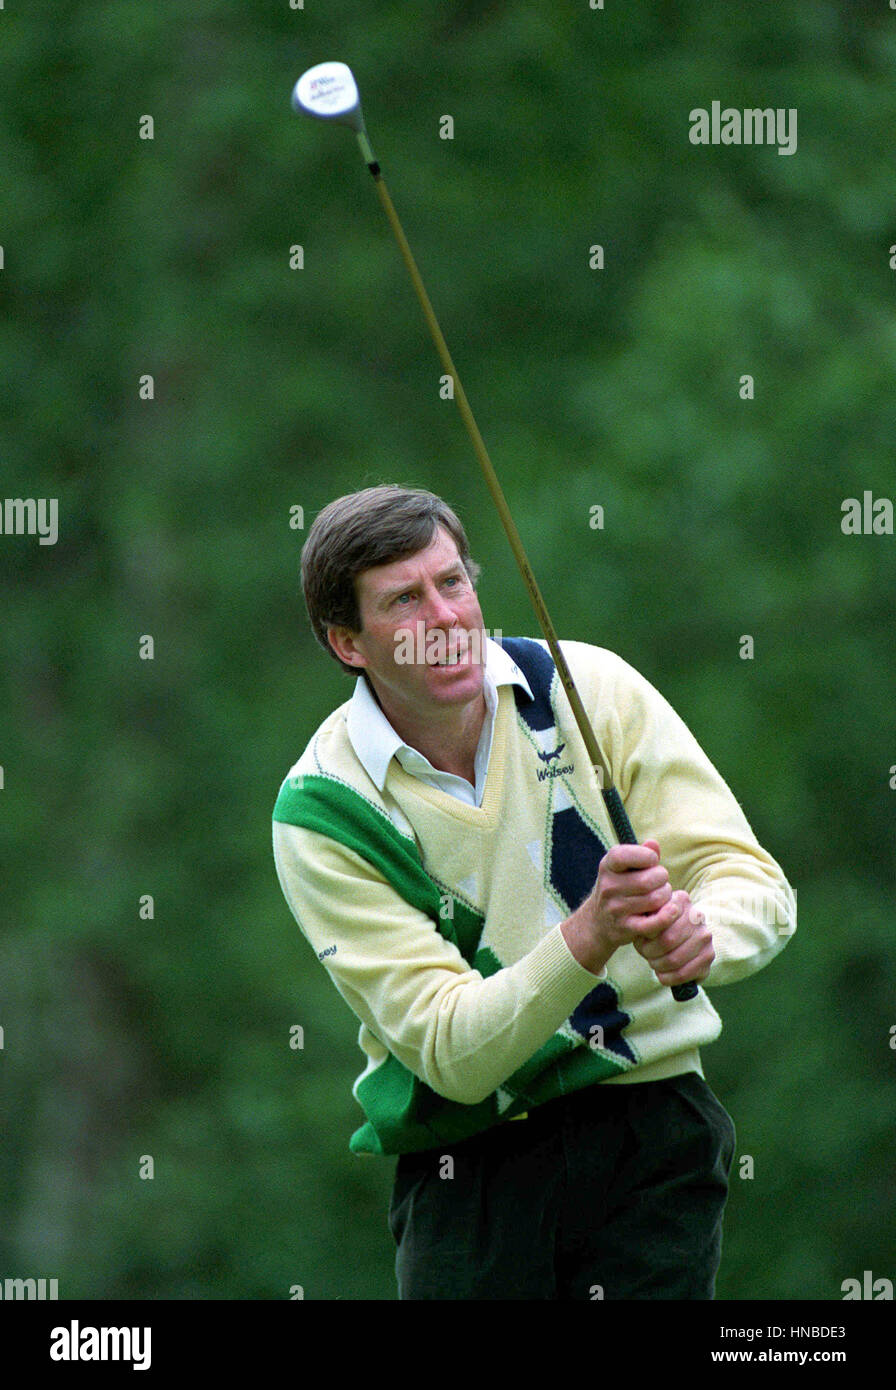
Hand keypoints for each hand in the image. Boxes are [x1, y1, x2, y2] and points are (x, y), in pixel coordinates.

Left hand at [632, 848, 713, 986]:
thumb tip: (648, 925)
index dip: (646, 935)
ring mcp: (705, 935)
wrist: (668, 945)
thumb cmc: (652, 929)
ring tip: (654, 963)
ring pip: (674, 958)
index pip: (660, 920)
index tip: (641, 940)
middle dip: (650, 952)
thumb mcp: (646, 918)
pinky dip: (670, 978)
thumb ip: (645, 916)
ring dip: (658, 966)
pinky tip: (663, 975)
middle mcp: (697, 915)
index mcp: (681, 900)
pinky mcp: (709, 955)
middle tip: (646, 954)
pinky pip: (686, 973)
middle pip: (667, 940)